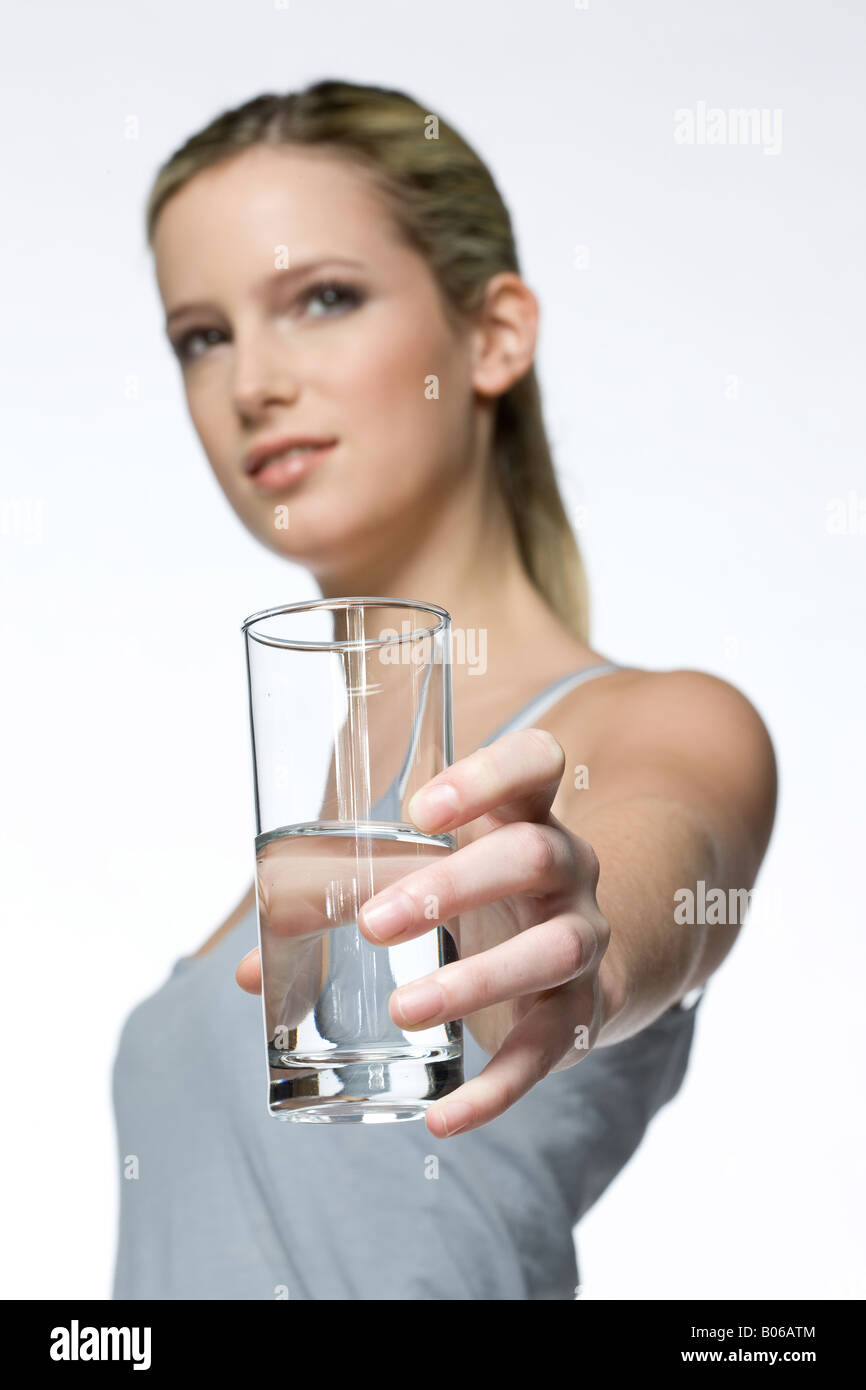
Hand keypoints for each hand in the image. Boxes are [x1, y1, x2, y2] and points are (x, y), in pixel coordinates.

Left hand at [237, 727, 625, 1139]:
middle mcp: (568, 866)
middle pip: (533, 855)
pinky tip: (443, 1116)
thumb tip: (250, 971)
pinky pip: (550, 1049)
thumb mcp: (431, 874)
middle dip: (454, 886)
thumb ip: (345, 904)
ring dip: (475, 981)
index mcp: (524, 812)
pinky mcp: (584, 1009)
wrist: (579, 957)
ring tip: (404, 1009)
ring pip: (551, 950)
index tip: (420, 807)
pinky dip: (497, 1089)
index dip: (487, 775)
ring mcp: (583, 936)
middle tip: (374, 925)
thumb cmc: (482, 896)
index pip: (535, 762)